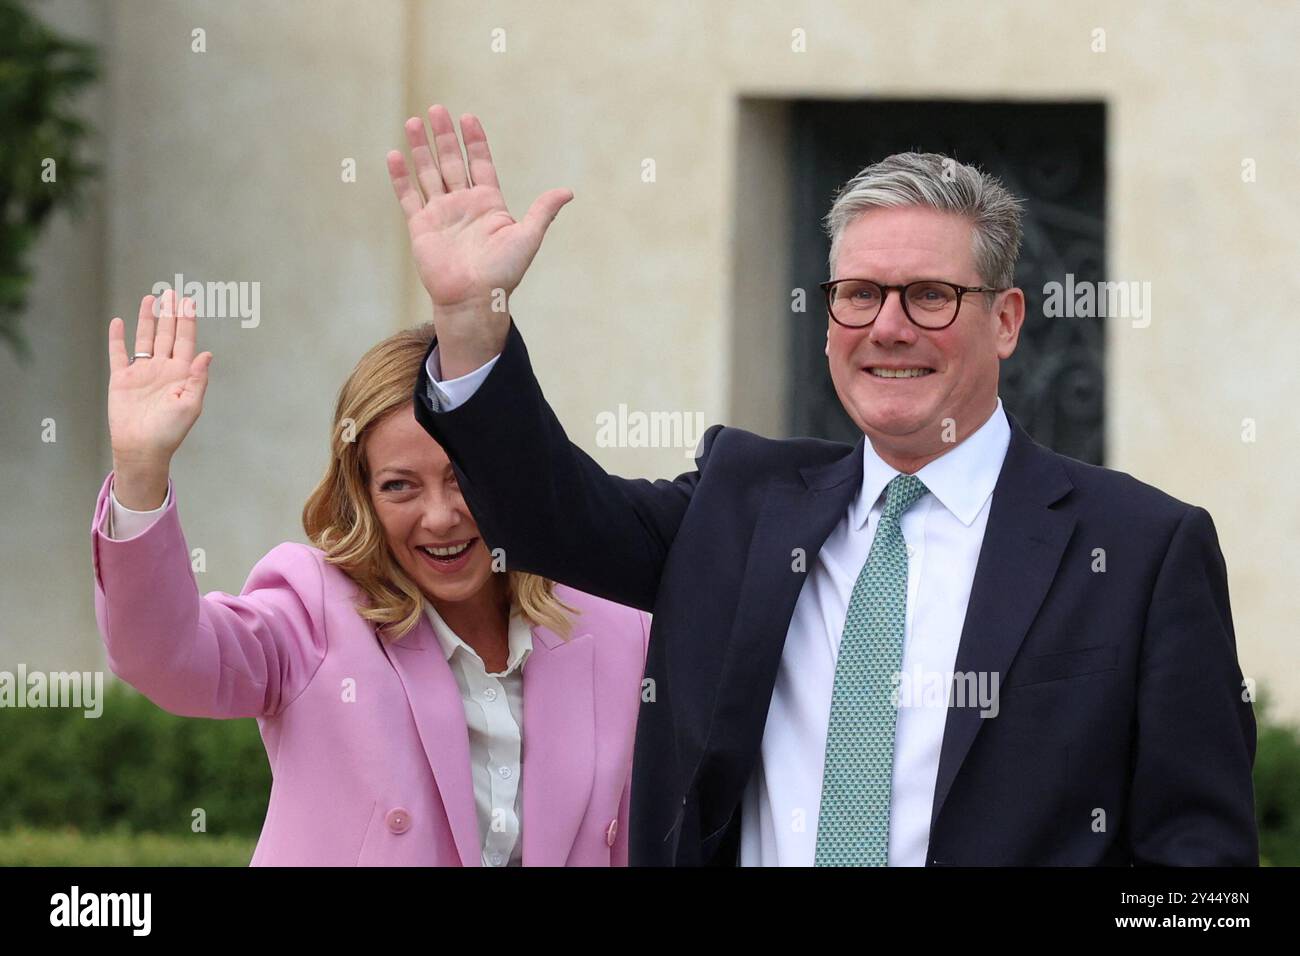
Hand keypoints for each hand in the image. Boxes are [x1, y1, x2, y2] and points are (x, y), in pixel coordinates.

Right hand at [107, 291, 212, 507]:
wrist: (142, 448)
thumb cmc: (170, 431)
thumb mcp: (191, 405)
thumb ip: (198, 379)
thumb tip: (208, 353)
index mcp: (182, 374)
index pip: (186, 341)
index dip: (187, 321)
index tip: (189, 302)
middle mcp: (163, 369)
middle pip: (167, 335)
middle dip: (170, 314)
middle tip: (172, 292)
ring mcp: (142, 372)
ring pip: (145, 339)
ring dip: (147, 319)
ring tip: (150, 299)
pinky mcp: (122, 379)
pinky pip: (119, 354)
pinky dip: (118, 338)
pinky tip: (119, 322)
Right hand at [387, 105, 571, 372]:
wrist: (474, 299)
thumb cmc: (503, 273)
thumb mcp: (528, 237)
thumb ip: (542, 211)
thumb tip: (568, 192)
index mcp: (489, 203)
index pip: (480, 163)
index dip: (475, 141)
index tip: (468, 117)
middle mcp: (464, 204)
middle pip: (452, 161)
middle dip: (445, 136)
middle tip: (437, 109)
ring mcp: (441, 214)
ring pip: (429, 173)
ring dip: (421, 148)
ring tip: (414, 122)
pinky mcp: (421, 226)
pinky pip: (409, 196)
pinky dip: (401, 176)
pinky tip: (395, 155)